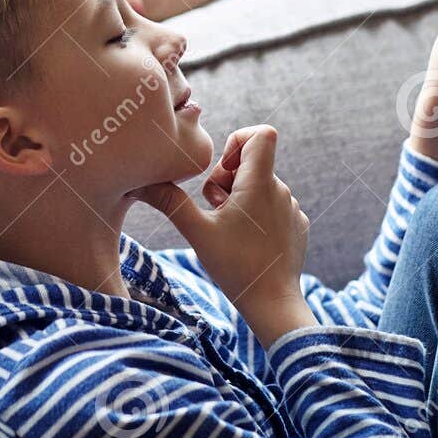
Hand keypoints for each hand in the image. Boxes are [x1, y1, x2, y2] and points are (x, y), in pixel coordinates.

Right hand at [131, 126, 316, 345]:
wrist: (273, 303)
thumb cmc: (235, 266)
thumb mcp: (197, 232)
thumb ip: (171, 202)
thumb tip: (140, 184)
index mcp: (259, 183)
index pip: (262, 133)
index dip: (237, 141)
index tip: (222, 169)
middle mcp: (281, 190)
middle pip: (252, 163)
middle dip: (227, 180)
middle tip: (216, 210)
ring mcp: (291, 208)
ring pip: (261, 186)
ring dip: (240, 199)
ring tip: (229, 229)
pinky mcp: (296, 226)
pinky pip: (273, 205)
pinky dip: (256, 215)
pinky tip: (247, 241)